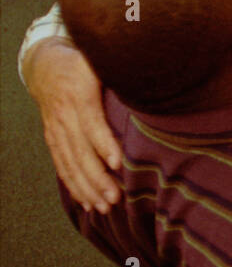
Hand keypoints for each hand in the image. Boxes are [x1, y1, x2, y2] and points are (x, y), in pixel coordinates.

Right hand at [24, 40, 121, 211]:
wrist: (44, 67)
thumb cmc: (81, 63)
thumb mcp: (98, 59)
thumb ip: (118, 70)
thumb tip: (151, 81)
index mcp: (79, 94)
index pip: (91, 122)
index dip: (103, 144)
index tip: (117, 163)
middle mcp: (64, 115)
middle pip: (80, 151)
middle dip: (97, 177)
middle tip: (115, 197)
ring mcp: (56, 129)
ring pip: (70, 163)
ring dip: (86, 188)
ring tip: (104, 207)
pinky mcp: (52, 139)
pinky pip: (61, 166)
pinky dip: (73, 186)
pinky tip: (87, 202)